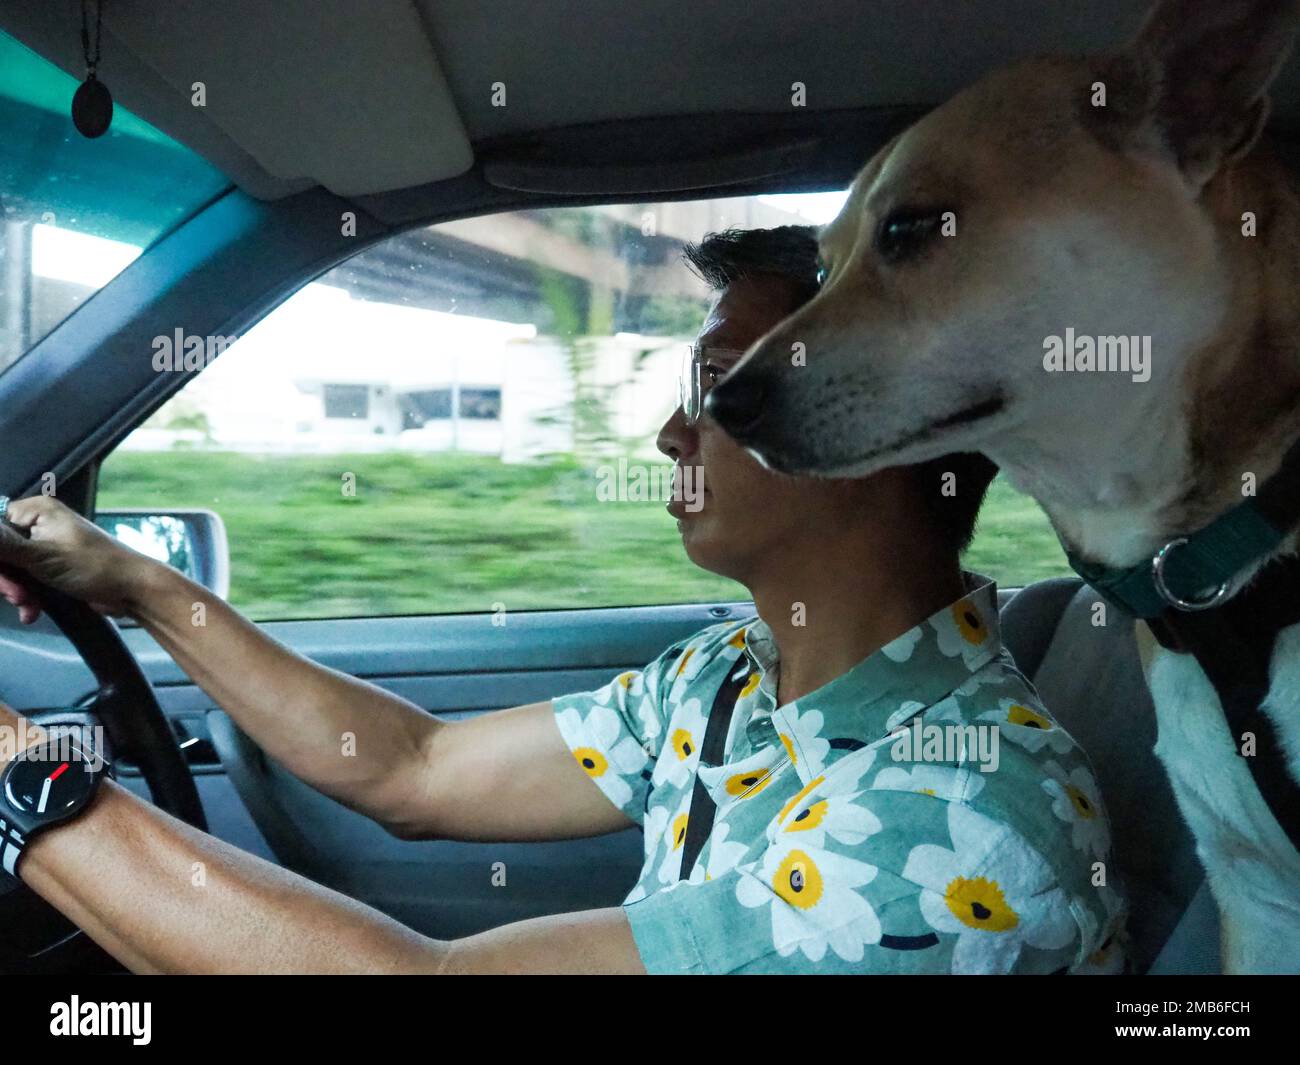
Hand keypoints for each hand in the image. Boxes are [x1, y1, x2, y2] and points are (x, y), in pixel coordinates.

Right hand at [0, 497, 159, 622]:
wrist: (131, 590)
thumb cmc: (93, 566)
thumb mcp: (41, 556)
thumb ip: (3, 545)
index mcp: (35, 510)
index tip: (1, 578)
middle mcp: (38, 524)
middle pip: (0, 551)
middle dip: (6, 579)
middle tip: (18, 596)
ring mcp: (45, 546)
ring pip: (11, 569)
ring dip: (17, 591)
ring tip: (29, 605)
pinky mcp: (52, 567)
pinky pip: (26, 580)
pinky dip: (27, 597)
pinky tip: (32, 612)